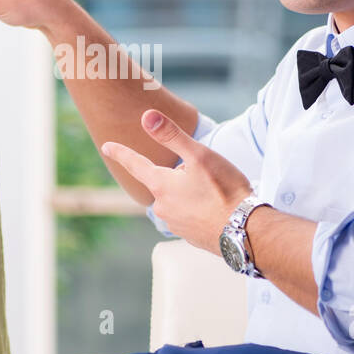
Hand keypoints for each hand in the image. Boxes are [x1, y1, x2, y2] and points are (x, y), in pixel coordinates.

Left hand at [101, 109, 253, 255]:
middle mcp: (162, 207)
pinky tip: (217, 209)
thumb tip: (147, 117)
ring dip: (191, 193)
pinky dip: (199, 210)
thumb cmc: (224, 190)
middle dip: (180, 176)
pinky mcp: (190, 236)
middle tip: (207, 176)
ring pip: (177, 199)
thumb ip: (171, 136)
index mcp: (161, 186)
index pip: (135, 164)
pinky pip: (189, 216)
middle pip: (164, 182)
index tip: (107, 146)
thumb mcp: (199, 155)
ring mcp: (175, 224)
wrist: (246, 231)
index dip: (121, 152)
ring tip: (216, 193)